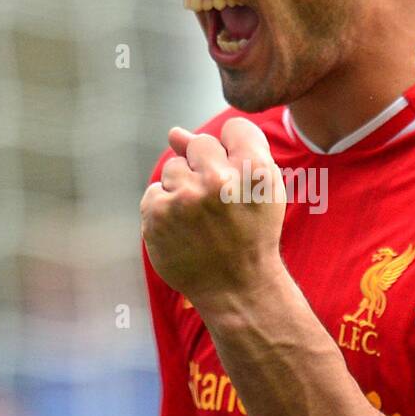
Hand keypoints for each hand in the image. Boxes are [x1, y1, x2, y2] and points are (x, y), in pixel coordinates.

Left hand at [141, 117, 286, 308]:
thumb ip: (229, 152)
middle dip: (205, 167)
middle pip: (200, 142)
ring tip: (200, 219)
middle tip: (217, 203)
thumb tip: (174, 133)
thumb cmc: (251, 234)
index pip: (235, 128)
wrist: (237, 287)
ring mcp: (185, 198)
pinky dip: (164, 209)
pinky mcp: (158, 215)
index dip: (235, 151)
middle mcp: (219, 180)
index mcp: (255, 171)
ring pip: (173, 167)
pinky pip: (154, 192)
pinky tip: (183, 229)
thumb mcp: (260, 191)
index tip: (237, 178)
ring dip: (182, 187)